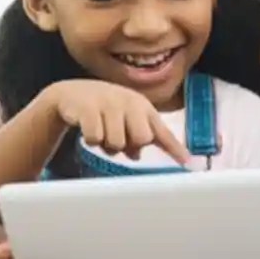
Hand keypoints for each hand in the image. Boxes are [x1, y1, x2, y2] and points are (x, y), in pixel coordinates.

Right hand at [45, 80, 191, 162]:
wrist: (72, 95)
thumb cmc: (105, 110)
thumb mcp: (125, 120)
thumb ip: (136, 138)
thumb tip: (138, 156)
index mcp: (143, 107)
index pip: (162, 131)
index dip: (175, 148)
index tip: (187, 163)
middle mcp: (129, 102)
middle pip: (142, 139)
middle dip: (129, 144)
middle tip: (117, 137)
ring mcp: (109, 103)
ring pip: (117, 143)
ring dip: (107, 145)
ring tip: (101, 132)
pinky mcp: (88, 108)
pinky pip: (96, 139)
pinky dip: (91, 141)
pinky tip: (87, 129)